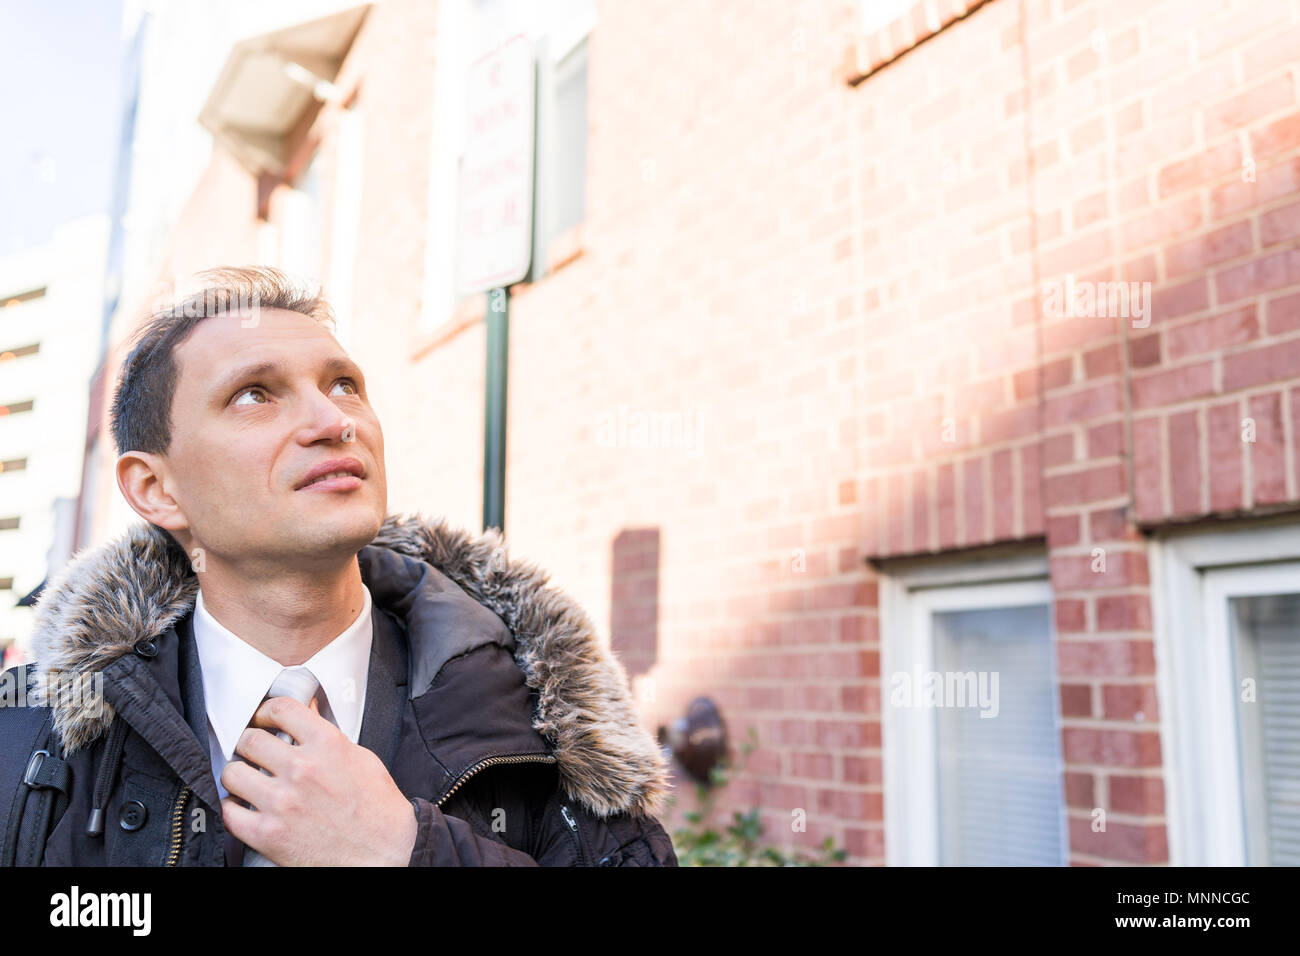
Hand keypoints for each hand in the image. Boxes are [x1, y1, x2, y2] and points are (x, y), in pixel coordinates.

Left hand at [220, 695, 416, 865]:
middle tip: (254, 752)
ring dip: (238, 775)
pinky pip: (229, 812)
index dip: (266, 711)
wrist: (384, 853)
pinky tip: (244, 807)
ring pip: (232, 773)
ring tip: (247, 780)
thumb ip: (329, 735)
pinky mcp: (268, 833)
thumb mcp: (361, 758)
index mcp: (327, 744)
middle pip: (249, 739)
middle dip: (249, 743)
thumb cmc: (377, 808)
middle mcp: (301, 769)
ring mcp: (282, 802)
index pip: (281, 709)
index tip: (263, 719)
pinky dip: (233, 808)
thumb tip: (308, 713)